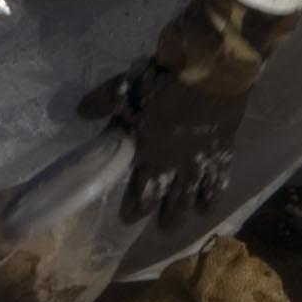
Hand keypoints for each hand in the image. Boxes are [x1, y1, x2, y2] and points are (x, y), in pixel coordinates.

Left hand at [78, 63, 247, 227]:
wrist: (209, 73)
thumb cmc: (163, 80)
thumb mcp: (125, 86)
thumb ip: (103, 102)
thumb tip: (81, 113)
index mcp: (145, 150)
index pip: (136, 187)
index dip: (132, 205)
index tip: (127, 218)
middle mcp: (171, 164)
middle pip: (162, 198)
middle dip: (154, 213)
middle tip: (152, 225)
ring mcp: (197, 162)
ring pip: (188, 197)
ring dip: (179, 213)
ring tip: (172, 227)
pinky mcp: (220, 154)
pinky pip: (217, 183)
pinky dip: (211, 198)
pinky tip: (207, 210)